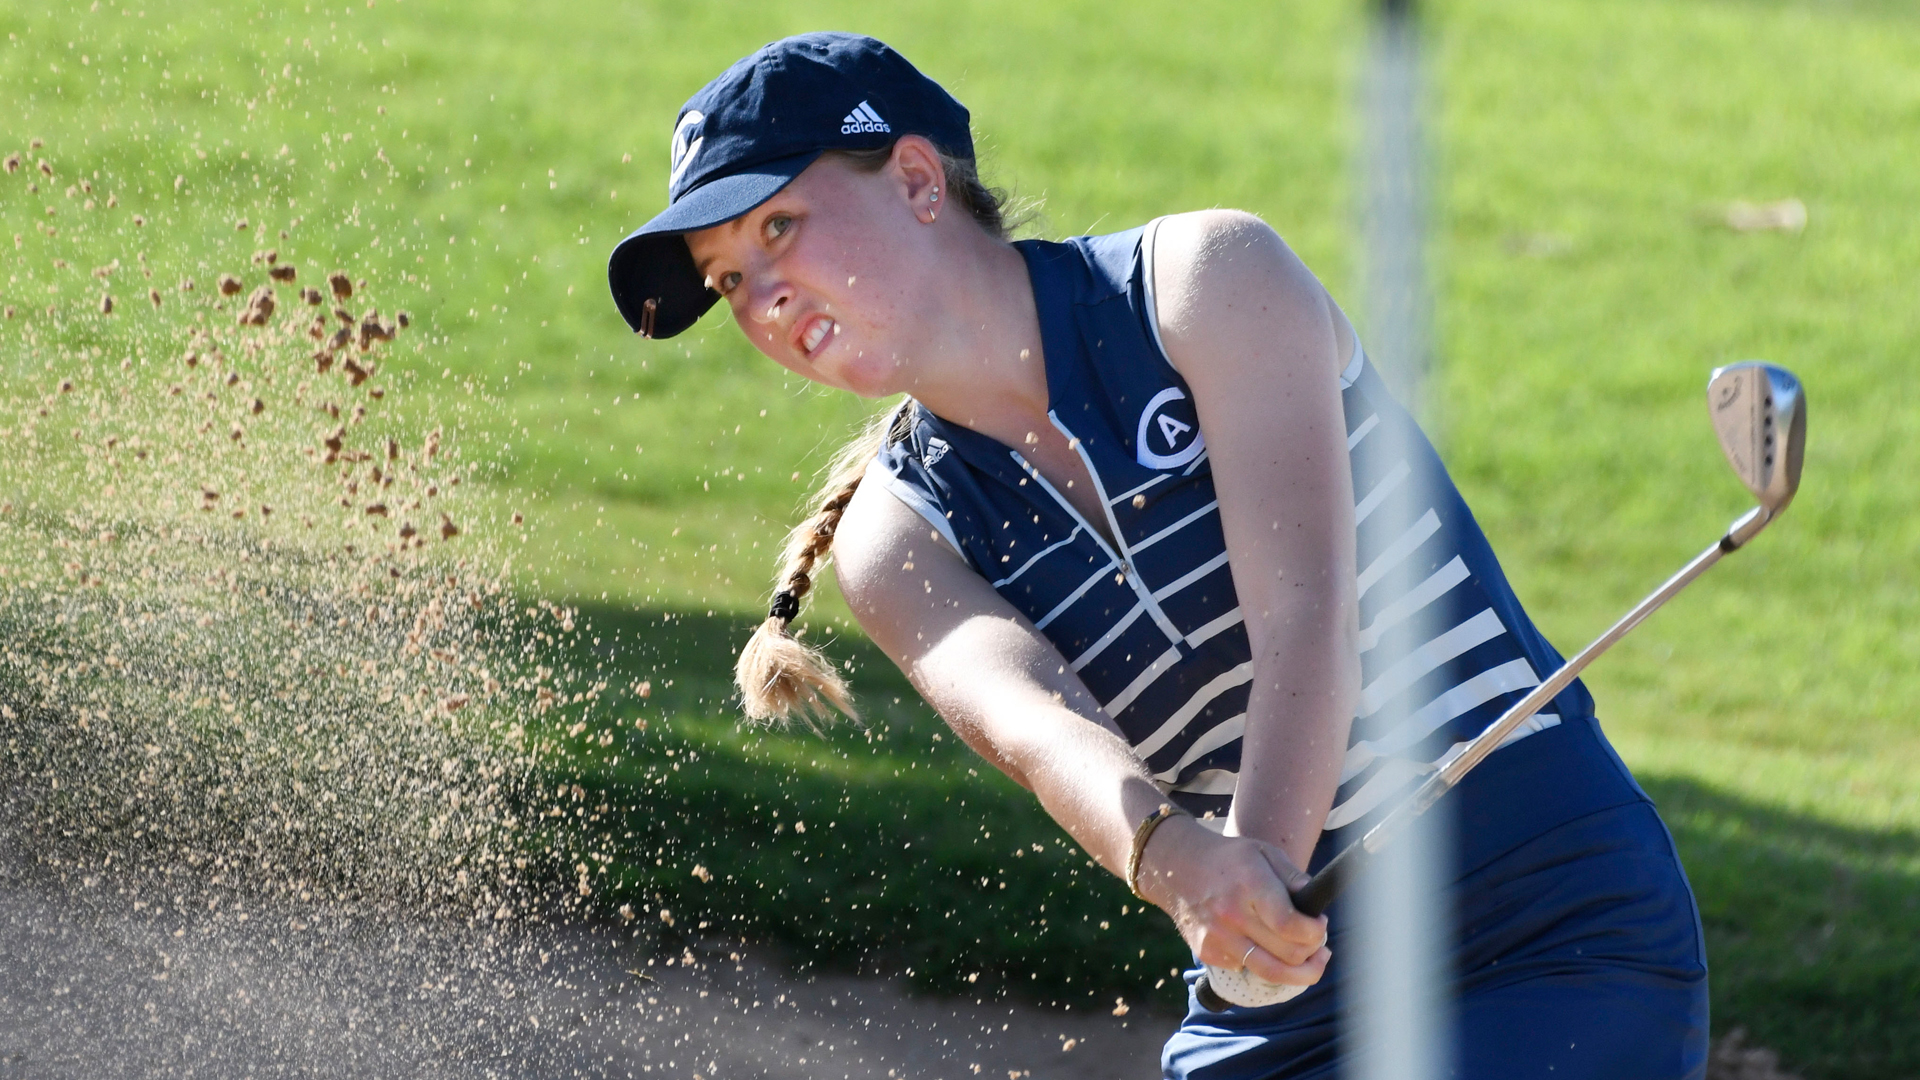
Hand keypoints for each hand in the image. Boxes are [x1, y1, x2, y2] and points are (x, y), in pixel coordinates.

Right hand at [1133, 815, 1329, 987]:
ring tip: (1311, 964)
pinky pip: (1247, 969)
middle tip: (1320, 946)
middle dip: (1314, 954)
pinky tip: (1267, 948)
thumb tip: (1316, 903)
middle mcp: (1232, 915)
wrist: (1175, 868)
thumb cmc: (1228, 859)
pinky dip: (1264, 964)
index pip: (1290, 925)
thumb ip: (1293, 877)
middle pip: (1288, 954)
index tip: (1321, 925)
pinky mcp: (1207, 952)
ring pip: (1270, 973)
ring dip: (1299, 974)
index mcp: (1251, 885)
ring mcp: (1218, 937)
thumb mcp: (1263, 853)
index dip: (1315, 932)